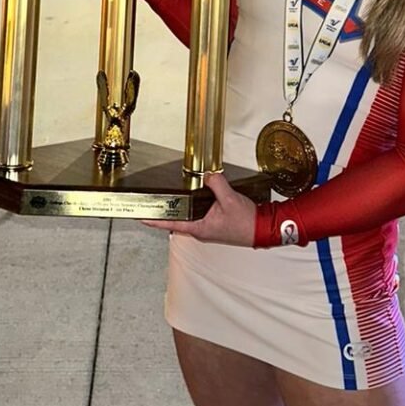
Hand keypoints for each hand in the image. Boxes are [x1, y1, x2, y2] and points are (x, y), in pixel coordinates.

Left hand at [141, 171, 256, 246]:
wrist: (263, 228)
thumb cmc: (247, 223)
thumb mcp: (229, 200)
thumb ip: (216, 184)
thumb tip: (208, 175)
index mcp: (199, 228)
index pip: (171, 224)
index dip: (155, 220)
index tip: (141, 217)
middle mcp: (201, 230)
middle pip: (177, 220)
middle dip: (166, 211)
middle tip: (152, 202)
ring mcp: (207, 227)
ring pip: (188, 216)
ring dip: (181, 208)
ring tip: (168, 198)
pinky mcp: (215, 223)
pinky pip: (199, 213)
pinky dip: (194, 205)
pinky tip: (194, 197)